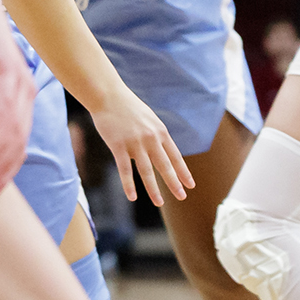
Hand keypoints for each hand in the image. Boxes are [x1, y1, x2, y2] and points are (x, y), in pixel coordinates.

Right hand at [90, 86, 194, 203]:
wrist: (108, 96)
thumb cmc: (128, 107)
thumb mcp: (149, 119)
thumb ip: (156, 135)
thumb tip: (162, 149)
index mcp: (161, 132)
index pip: (175, 157)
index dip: (183, 172)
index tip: (191, 185)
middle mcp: (151, 139)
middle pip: (165, 166)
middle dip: (175, 183)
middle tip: (182, 197)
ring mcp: (135, 143)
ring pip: (146, 171)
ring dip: (153, 189)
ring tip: (159, 203)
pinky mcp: (118, 146)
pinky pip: (125, 170)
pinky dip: (129, 185)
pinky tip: (132, 197)